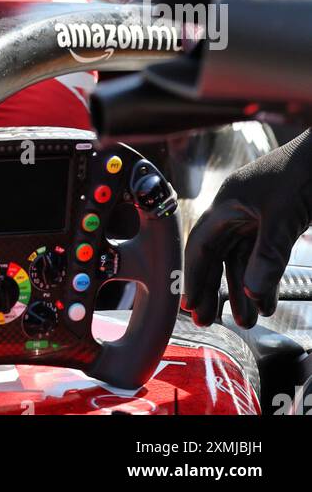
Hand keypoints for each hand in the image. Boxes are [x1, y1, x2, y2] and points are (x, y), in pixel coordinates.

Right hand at [183, 130, 311, 327]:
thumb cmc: (300, 173)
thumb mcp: (281, 219)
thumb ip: (266, 257)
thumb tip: (250, 291)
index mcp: (226, 203)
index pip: (200, 245)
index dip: (194, 276)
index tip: (191, 305)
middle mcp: (235, 210)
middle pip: (216, 255)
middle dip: (213, 288)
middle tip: (207, 319)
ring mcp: (255, 216)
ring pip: (240, 259)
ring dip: (242, 289)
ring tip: (244, 319)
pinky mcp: (274, 221)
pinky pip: (261, 256)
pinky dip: (263, 278)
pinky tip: (266, 300)